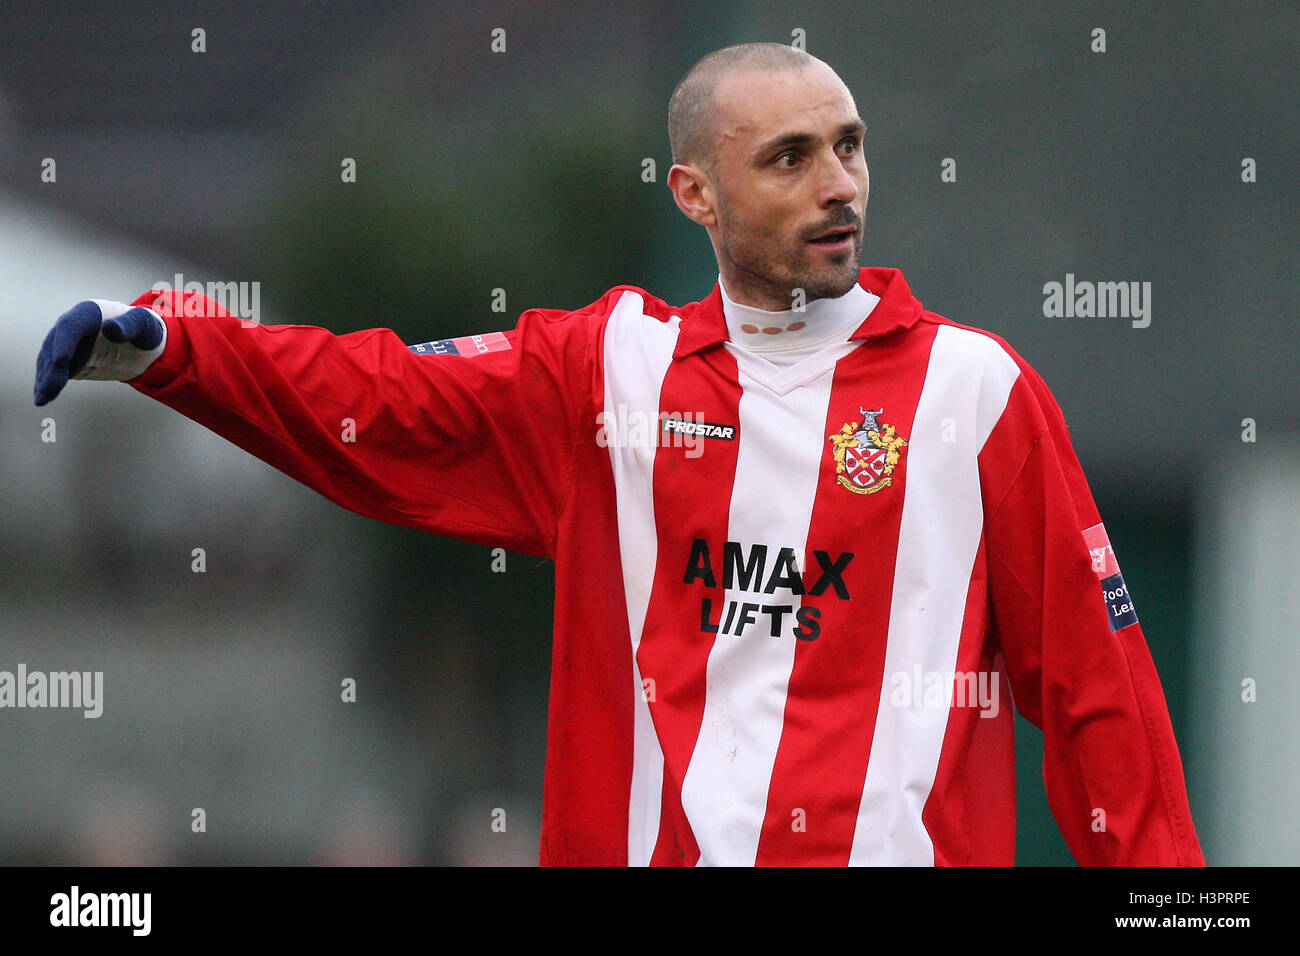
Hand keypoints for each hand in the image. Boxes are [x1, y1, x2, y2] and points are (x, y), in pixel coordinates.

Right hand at [33, 300, 164, 405]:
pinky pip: (52, 370)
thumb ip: (129, 326)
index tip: (61, 361)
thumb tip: (111, 330)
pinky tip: (43, 398)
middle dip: (52, 369)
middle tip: (50, 390)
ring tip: (42, 399)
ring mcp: (64, 342)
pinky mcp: (66, 358)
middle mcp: (69, 326)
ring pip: (49, 360)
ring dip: (45, 379)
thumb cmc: (141, 327)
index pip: (70, 326)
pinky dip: (46, 383)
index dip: (64, 343)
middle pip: (55, 346)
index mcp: (87, 313)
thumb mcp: (142, 324)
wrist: (137, 336)